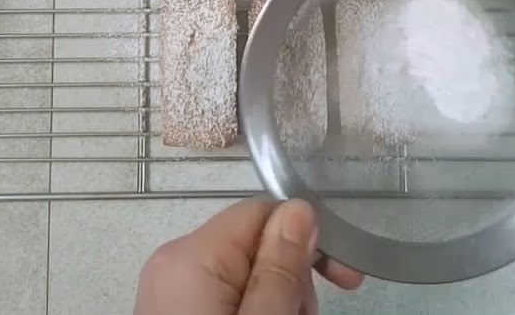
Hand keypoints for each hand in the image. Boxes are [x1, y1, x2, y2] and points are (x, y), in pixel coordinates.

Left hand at [134, 198, 363, 314]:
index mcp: (191, 256)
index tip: (345, 276)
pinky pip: (225, 297)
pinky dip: (253, 309)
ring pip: (246, 276)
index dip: (307, 238)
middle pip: (256, 245)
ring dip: (277, 301)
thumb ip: (280, 269)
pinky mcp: (172, 314)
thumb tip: (299, 210)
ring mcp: (169, 293)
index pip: (262, 212)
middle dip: (292, 280)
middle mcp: (173, 263)